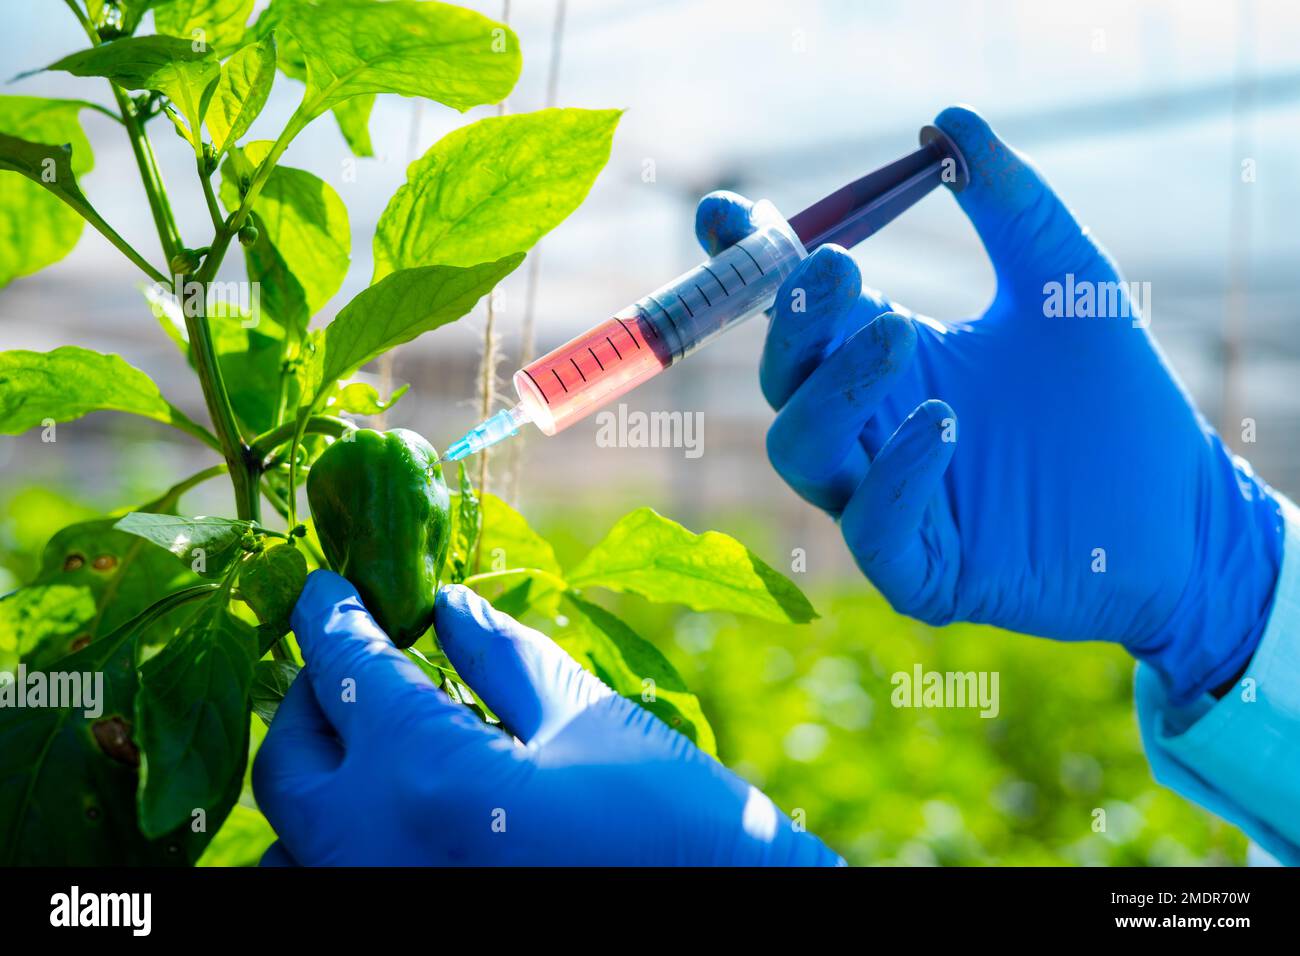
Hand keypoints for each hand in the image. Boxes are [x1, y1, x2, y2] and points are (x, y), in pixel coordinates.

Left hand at [253, 570, 841, 865]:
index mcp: (424, 775)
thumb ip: (502, 660)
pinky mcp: (403, 931)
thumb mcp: (589, 723)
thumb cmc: (673, 824)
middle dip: (308, 697)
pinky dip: (328, 849)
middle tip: (354, 663)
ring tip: (364, 743)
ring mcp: (382, 902)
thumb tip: (448, 607)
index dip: (329, 616)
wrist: (730, 921)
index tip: (327, 586)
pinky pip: (327, 885)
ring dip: (312, 781)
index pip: (346, 671)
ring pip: (287, 845)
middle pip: (288, 763)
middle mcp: (374, 853)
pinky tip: (381, 819)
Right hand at [695, 106, 1282, 703]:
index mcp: (885, 359)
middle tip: (840, 270)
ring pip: (800, 450)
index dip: (750, 265)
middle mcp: (869, 427)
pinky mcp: (920, 568)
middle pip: (781, 377)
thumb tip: (948, 121)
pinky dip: (895, 473)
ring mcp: (885, 499)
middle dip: (794, 323)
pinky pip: (871, 527)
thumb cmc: (1112, 396)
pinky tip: (945, 422)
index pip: (795, 314)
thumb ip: (1008, 203)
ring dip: (830, 389)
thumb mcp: (1063, 279)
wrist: (1179, 508)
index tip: (729, 213)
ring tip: (901, 334)